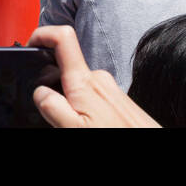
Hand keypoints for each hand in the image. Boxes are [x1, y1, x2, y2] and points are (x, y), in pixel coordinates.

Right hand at [27, 25, 159, 127]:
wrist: (154, 151)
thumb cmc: (117, 139)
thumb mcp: (75, 131)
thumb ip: (53, 109)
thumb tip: (39, 92)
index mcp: (85, 83)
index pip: (62, 38)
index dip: (42, 34)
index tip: (31, 45)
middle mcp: (101, 79)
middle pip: (67, 70)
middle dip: (55, 88)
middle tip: (55, 114)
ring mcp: (113, 90)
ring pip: (81, 88)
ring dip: (74, 103)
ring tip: (79, 126)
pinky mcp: (122, 101)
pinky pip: (96, 98)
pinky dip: (88, 111)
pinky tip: (95, 127)